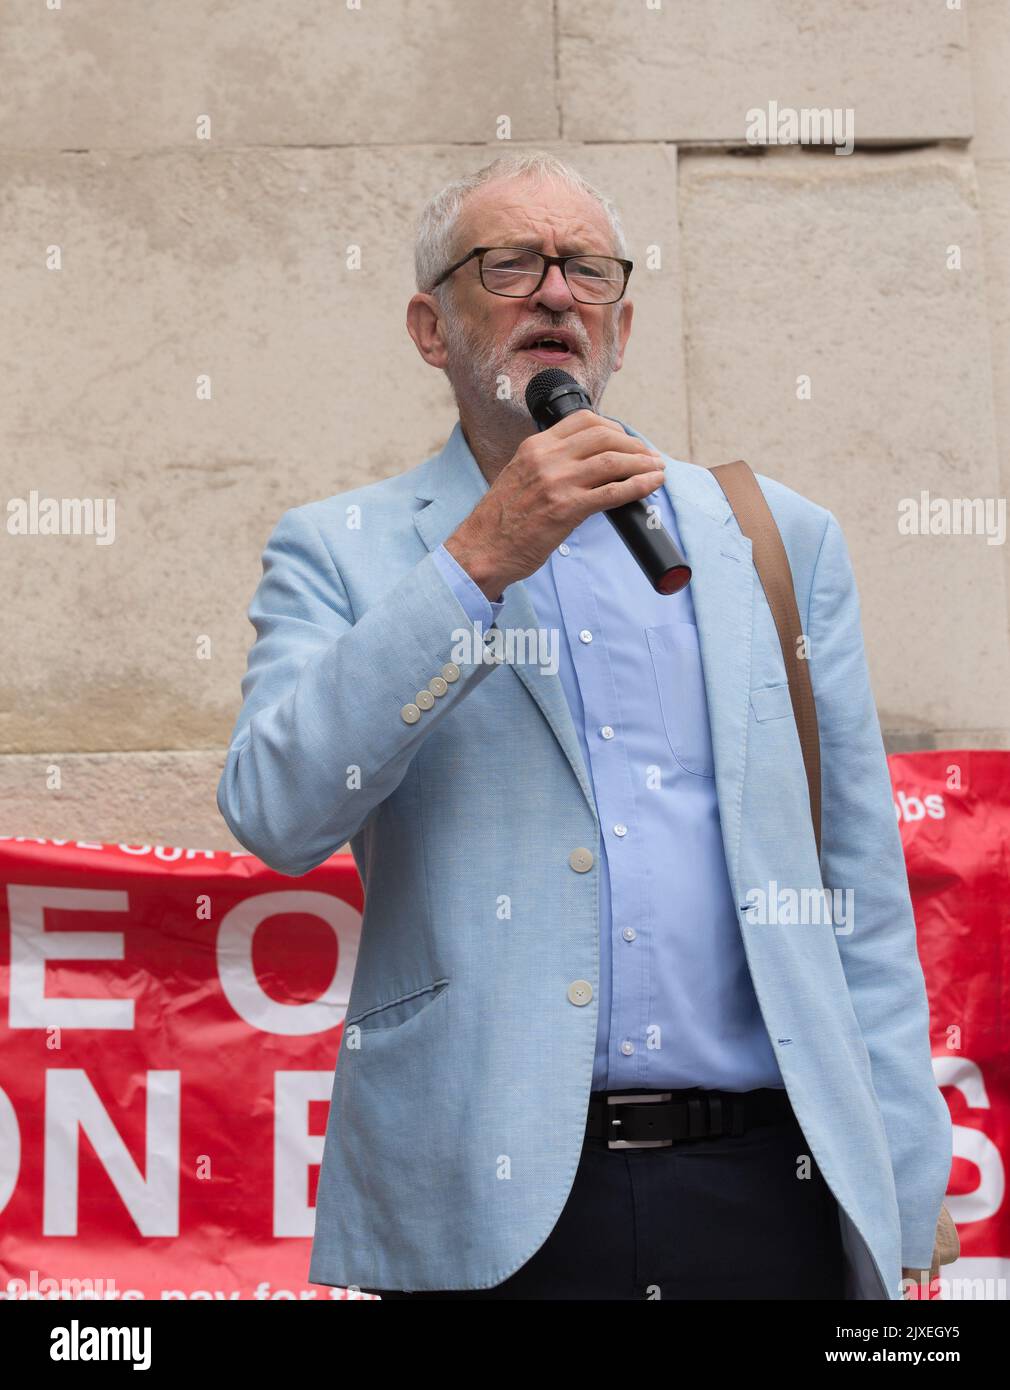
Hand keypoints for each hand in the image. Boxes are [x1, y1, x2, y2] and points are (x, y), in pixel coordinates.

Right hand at [444, 411, 666, 600]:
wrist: (482, 549)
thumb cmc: (501, 520)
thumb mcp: (520, 476)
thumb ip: (548, 464)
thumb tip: (585, 464)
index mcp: (535, 446)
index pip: (583, 419)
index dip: (613, 427)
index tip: (626, 440)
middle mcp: (546, 457)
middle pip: (604, 435)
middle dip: (634, 444)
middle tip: (648, 456)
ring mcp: (557, 482)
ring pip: (613, 460)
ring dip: (642, 463)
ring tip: (657, 469)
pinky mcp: (566, 509)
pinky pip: (612, 492)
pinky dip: (638, 486)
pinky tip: (651, 485)